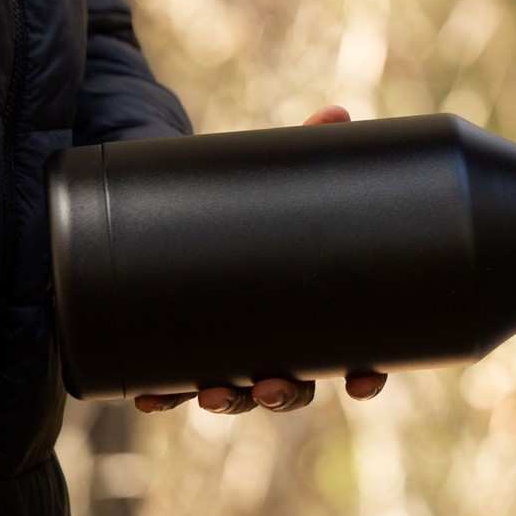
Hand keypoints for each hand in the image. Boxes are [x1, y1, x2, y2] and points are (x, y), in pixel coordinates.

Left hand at [134, 105, 387, 413]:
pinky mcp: (184, 340)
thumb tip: (337, 114)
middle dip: (284, 394)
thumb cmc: (252, 198)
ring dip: (231, 401)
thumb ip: (309, 150)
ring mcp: (231, 344)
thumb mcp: (279, 176)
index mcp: (314, 309)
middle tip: (274, 384)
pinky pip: (176, 380)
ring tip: (215, 391)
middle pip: (292, 386)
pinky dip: (165, 392)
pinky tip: (151, 395)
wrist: (189, 201)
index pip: (350, 354)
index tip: (364, 381)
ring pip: (239, 392)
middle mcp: (276, 336)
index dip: (364, 375)